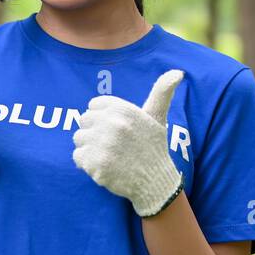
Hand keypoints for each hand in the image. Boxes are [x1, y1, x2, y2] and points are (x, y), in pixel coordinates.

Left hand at [72, 70, 184, 216]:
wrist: (155, 183)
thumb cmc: (153, 147)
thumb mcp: (157, 117)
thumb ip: (161, 92)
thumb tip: (178, 72)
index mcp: (122, 109)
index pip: (93, 105)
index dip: (102, 118)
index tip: (117, 129)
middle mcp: (112, 123)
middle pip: (83, 121)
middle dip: (94, 132)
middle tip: (113, 144)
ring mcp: (102, 144)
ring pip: (78, 138)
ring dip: (89, 148)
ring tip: (109, 155)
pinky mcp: (94, 164)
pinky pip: (77, 157)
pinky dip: (87, 163)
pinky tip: (104, 166)